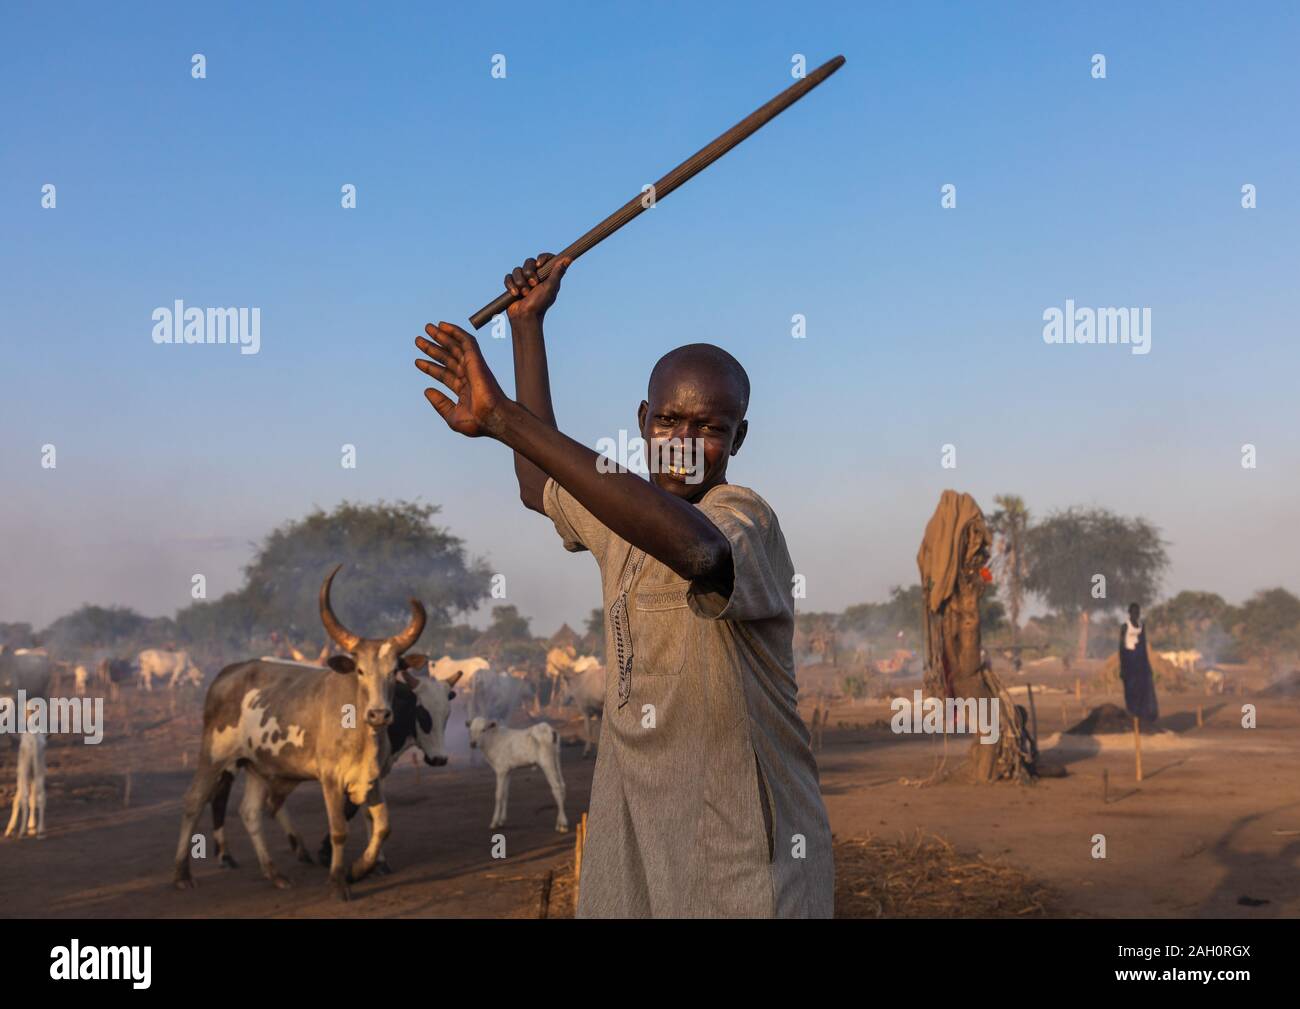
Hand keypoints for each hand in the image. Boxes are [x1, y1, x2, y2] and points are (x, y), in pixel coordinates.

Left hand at [415, 322, 510, 437]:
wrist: (492, 418)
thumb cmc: (477, 422)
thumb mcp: (452, 416)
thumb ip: (440, 404)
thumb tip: (427, 391)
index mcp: (464, 389)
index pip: (444, 374)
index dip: (430, 367)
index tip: (417, 362)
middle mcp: (468, 376)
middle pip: (448, 358)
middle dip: (433, 348)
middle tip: (418, 340)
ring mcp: (472, 367)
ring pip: (455, 347)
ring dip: (442, 336)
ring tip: (427, 328)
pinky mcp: (476, 360)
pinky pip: (466, 341)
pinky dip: (455, 331)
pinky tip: (442, 325)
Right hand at [505, 252, 571, 320]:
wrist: (525, 317)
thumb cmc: (540, 304)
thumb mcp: (550, 287)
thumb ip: (558, 273)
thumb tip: (568, 259)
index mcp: (547, 275)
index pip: (546, 258)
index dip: (542, 258)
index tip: (539, 264)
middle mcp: (535, 276)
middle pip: (529, 262)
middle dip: (529, 273)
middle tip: (533, 285)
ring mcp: (524, 280)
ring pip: (517, 270)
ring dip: (520, 282)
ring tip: (524, 293)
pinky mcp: (513, 285)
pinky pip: (508, 277)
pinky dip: (511, 285)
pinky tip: (515, 294)